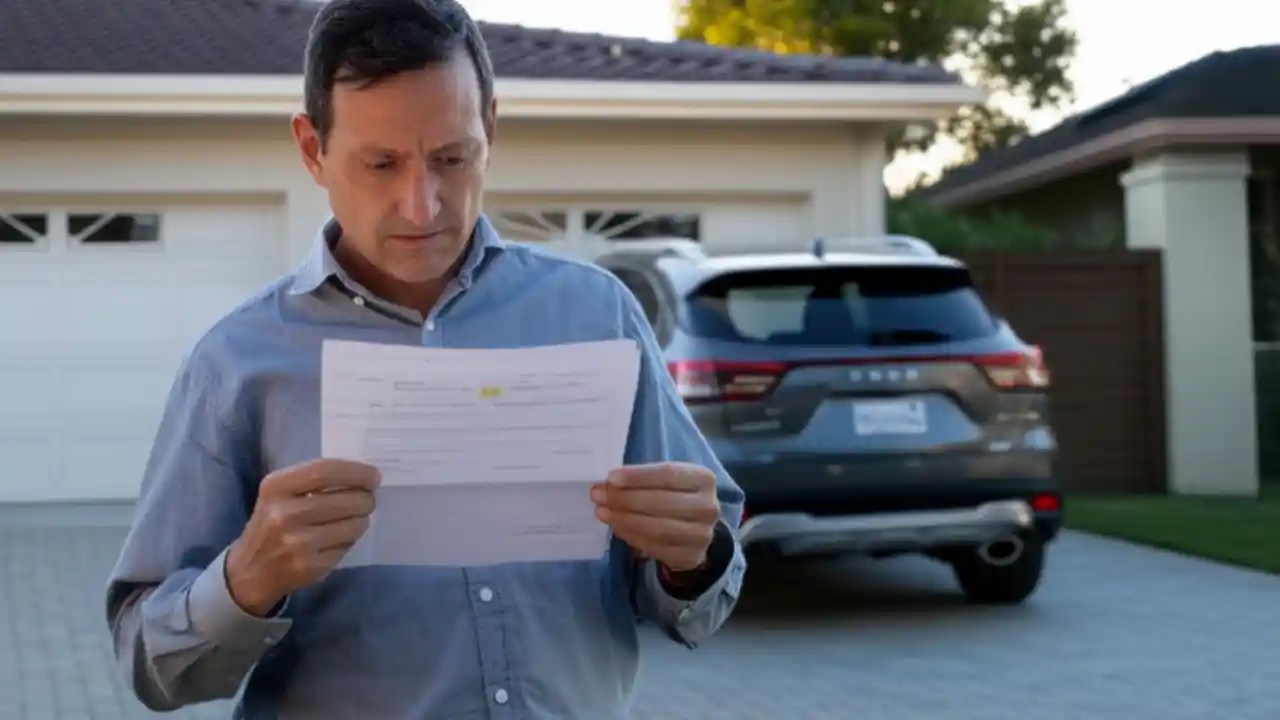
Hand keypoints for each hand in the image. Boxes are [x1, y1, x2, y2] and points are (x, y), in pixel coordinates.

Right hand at [225, 459, 380, 615]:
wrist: (250, 572)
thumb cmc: (272, 524)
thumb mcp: (280, 494)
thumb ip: (314, 481)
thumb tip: (365, 477)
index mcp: (276, 488)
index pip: (325, 471)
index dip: (356, 472)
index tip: (374, 476)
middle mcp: (284, 514)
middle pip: (347, 500)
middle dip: (366, 498)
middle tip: (369, 499)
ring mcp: (297, 543)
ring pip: (353, 525)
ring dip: (362, 520)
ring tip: (353, 520)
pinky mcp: (310, 567)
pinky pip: (347, 547)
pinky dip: (349, 541)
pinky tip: (337, 539)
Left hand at [590, 462, 720, 572]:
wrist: (697, 530)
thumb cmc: (676, 496)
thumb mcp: (668, 481)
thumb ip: (643, 480)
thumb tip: (608, 484)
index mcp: (704, 479)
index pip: (668, 474)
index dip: (637, 477)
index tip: (610, 478)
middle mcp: (709, 507)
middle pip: (661, 501)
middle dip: (625, 498)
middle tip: (598, 495)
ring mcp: (702, 535)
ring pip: (657, 527)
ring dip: (624, 519)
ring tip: (602, 512)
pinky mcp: (690, 557)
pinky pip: (655, 547)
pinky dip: (631, 536)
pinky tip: (616, 527)